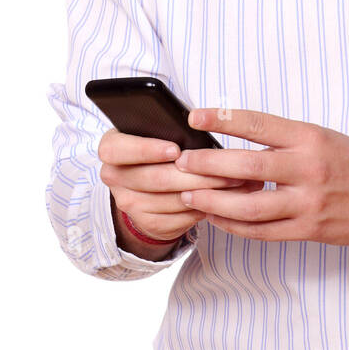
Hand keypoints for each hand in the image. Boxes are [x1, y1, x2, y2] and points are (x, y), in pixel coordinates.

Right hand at [97, 129, 260, 244]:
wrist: (151, 186)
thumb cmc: (160, 149)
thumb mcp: (157, 132)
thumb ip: (169, 129)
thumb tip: (200, 126)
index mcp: (112, 148)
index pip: (117, 149)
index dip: (146, 150)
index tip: (175, 149)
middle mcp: (114, 177)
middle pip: (154, 178)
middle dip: (194, 173)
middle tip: (227, 166)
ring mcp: (129, 203)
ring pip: (171, 199)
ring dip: (207, 191)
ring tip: (237, 180)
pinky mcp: (148, 223)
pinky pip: (179, 218)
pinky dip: (204, 208)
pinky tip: (225, 199)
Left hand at [170, 108, 348, 246]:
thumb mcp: (320, 136)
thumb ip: (281, 139)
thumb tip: (233, 137)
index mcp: (309, 138)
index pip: (258, 124)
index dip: (223, 119)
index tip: (196, 117)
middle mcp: (308, 168)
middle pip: (247, 167)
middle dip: (208, 166)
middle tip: (182, 163)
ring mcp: (308, 202)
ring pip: (249, 206)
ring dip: (213, 202)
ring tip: (189, 195)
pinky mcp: (309, 229)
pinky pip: (262, 231)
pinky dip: (234, 225)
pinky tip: (217, 218)